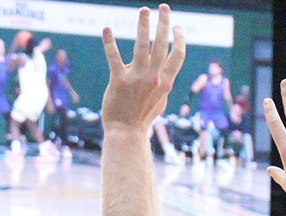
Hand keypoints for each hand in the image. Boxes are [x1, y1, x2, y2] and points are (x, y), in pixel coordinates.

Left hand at [100, 6, 185, 132]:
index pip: (178, 55)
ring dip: (143, 26)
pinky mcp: (119, 81)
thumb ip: (163, 82)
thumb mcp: (160, 100)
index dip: (179, 38)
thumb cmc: (142, 117)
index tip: (177, 26)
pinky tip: (107, 28)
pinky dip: (110, 42)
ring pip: (142, 46)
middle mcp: (154, 78)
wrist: (126, 133)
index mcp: (166, 82)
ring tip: (145, 10)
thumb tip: (165, 69)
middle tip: (164, 7)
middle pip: (162, 45)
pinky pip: (114, 58)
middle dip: (164, 24)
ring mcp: (137, 79)